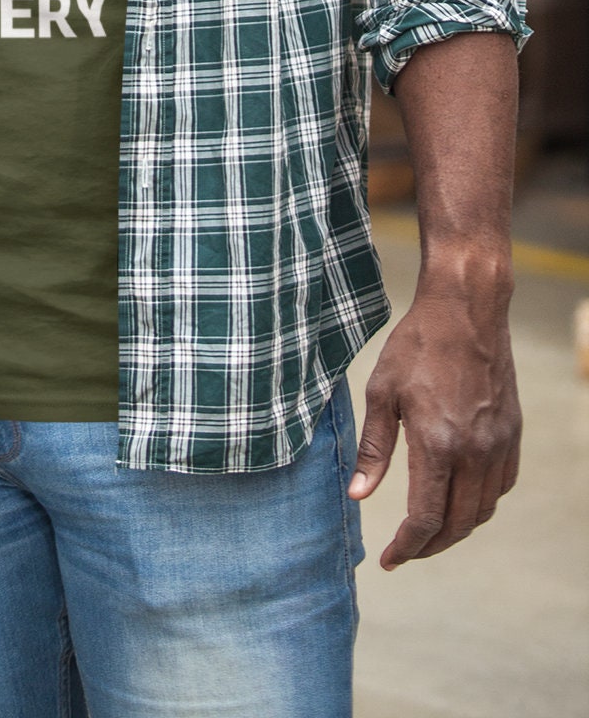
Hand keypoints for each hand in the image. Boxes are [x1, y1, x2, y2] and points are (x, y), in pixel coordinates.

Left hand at [349, 271, 519, 567]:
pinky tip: (461, 496)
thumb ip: (374, 449)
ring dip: (457, 528)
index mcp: (438, 445)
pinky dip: (481, 503)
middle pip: (457, 525)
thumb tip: (358, 496)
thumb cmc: (417, 346)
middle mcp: (474, 453)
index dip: (406, 548)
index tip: (389, 560)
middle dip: (429, 546)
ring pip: (483, 510)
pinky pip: (501, 486)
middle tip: (406, 550)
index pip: (426, 519)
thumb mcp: (381, 392)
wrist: (466, 310)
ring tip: (429, 529)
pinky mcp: (512, 434)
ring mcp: (498, 445)